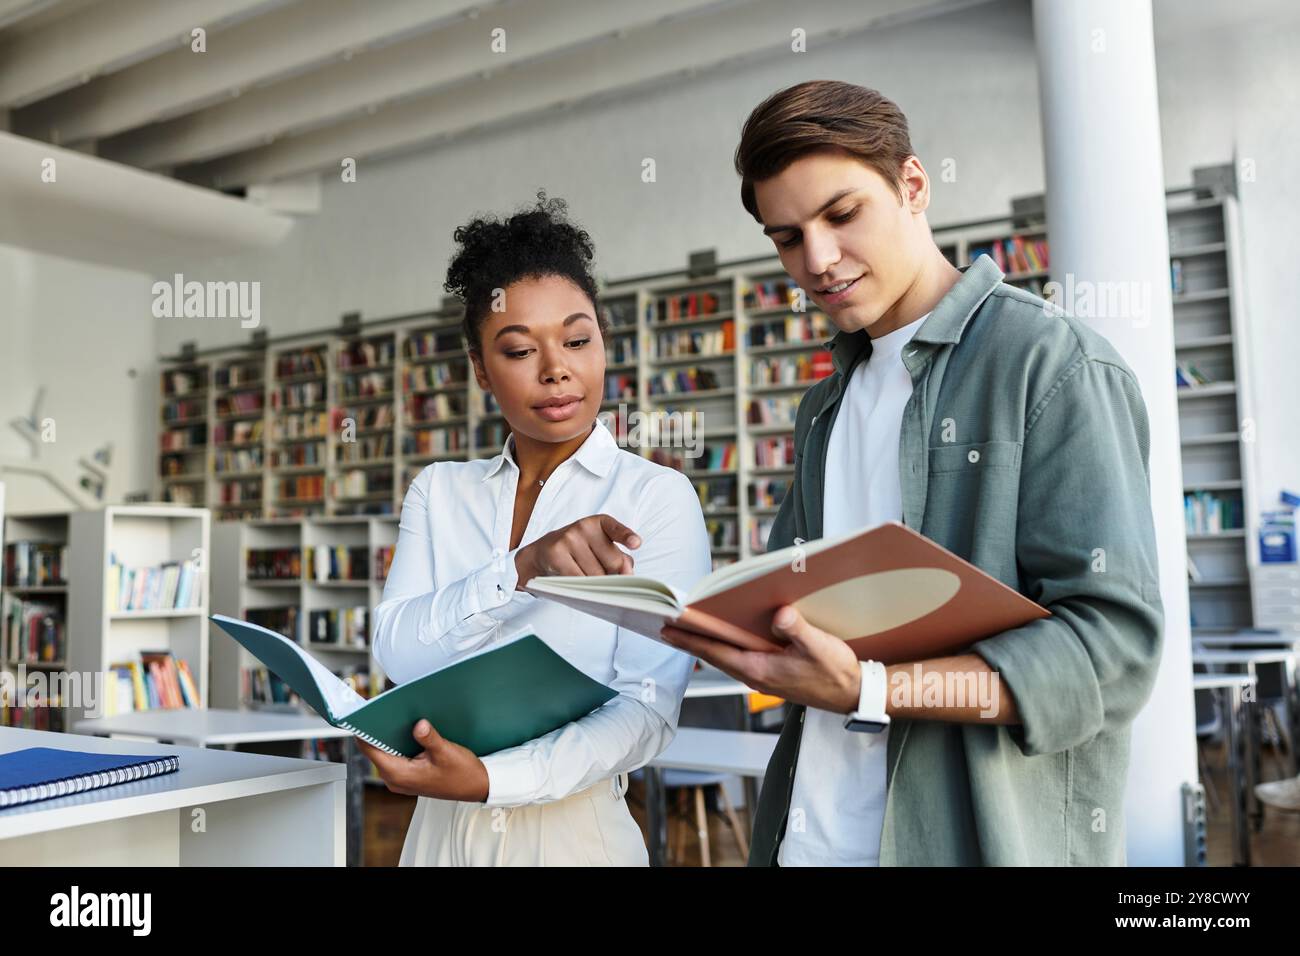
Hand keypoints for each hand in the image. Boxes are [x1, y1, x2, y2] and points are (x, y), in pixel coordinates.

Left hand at [356, 719, 489, 801]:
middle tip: (383, 708)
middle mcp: (395, 779)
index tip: (363, 714)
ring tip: (397, 716)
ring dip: (390, 736)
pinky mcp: (408, 775)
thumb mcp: (446, 752)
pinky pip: (396, 756)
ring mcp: (401, 778)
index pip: (370, 750)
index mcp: (399, 775)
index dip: (364, 731)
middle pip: (376, 750)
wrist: (475, 787)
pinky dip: (399, 743)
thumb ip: (429, 738)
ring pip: (386, 752)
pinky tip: (409, 729)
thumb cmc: (462, 774)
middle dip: (379, 730)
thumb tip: (418, 724)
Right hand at [514, 513, 640, 588]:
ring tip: (584, 576)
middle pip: (613, 562)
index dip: (627, 537)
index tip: (636, 544)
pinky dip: (581, 588)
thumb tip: (627, 573)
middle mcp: (584, 527)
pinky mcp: (556, 553)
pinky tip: (577, 586)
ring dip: (595, 584)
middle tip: (600, 575)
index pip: (616, 529)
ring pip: (596, 575)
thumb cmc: (579, 551)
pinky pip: (578, 580)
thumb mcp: (600, 548)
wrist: (542, 553)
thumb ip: (620, 558)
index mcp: (599, 523)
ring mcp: (569, 539)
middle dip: (612, 576)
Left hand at [661, 604, 863, 712]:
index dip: (691, 639)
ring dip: (706, 644)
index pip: (716, 651)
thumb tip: (779, 613)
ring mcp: (762, 675)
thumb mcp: (819, 647)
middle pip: (714, 655)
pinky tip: (723, 636)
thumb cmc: (836, 673)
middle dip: (690, 640)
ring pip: (725, 657)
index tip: (668, 628)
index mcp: (760, 669)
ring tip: (686, 629)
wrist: (852, 694)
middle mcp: (755, 675)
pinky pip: (739, 658)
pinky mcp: (771, 673)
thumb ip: (798, 629)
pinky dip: (725, 647)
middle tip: (665, 625)